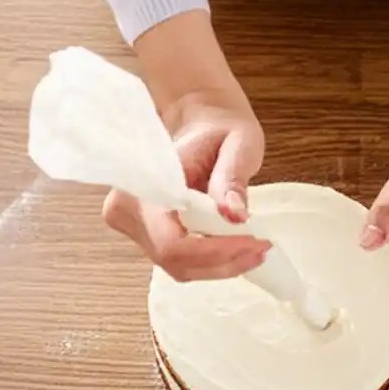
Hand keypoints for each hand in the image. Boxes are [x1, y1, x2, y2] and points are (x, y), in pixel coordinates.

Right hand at [102, 10, 269, 281]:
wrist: (198, 122)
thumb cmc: (218, 128)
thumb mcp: (237, 142)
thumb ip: (231, 178)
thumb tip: (233, 215)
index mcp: (145, 182)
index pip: (172, 241)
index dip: (213, 252)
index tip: (254, 243)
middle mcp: (126, 209)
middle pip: (174, 260)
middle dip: (222, 261)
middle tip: (262, 248)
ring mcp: (133, 226)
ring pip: (178, 267)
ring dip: (220, 265)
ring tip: (255, 248)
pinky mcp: (147, 235)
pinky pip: (179, 262)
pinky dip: (211, 261)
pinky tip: (237, 248)